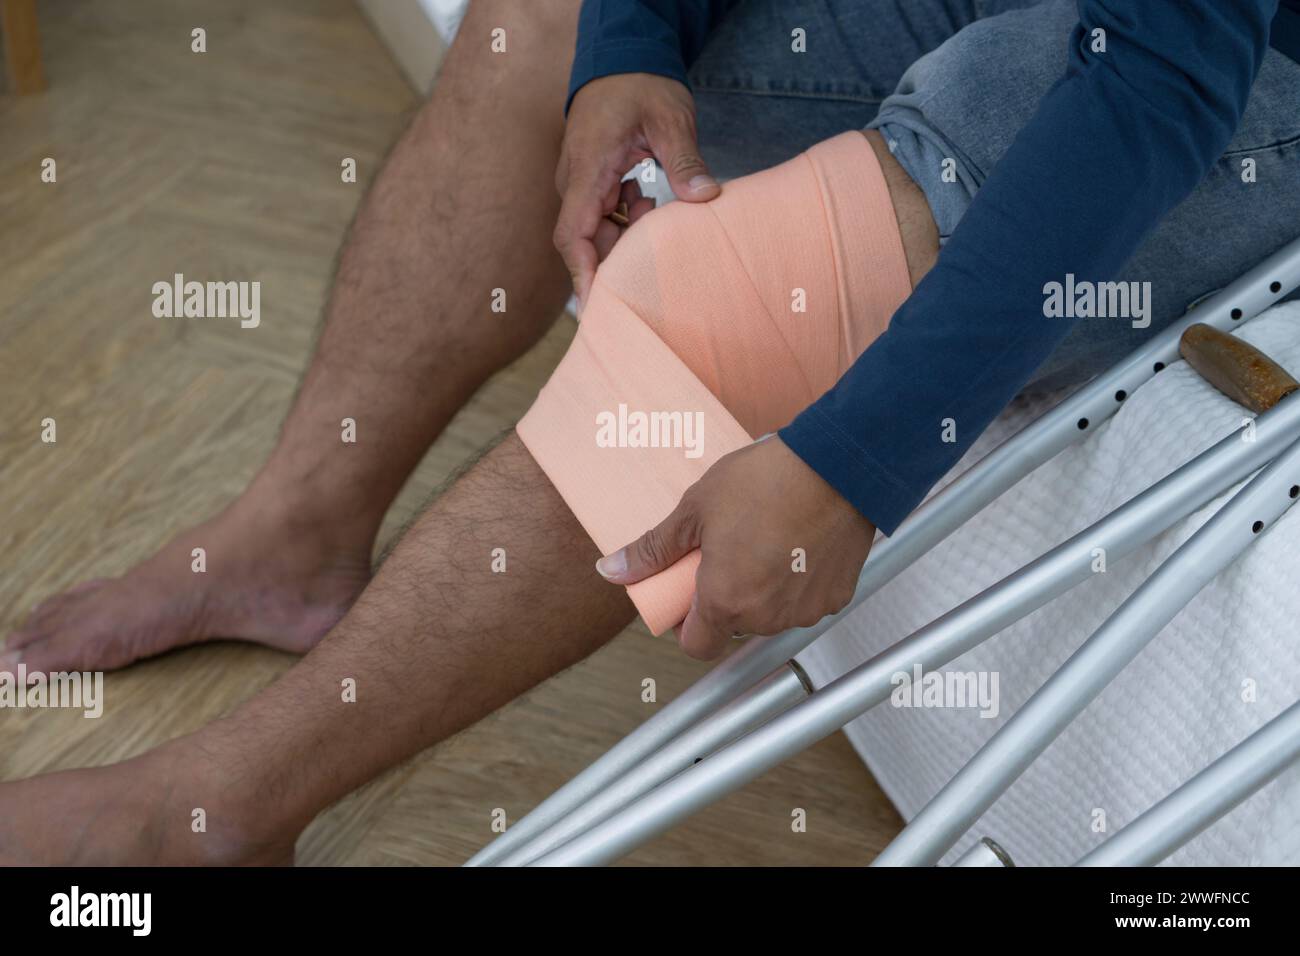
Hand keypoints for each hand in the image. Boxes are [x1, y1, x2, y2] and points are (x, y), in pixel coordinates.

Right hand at [554, 72, 720, 307]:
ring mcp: (582, 181)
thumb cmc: (642, 85)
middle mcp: (576, 181)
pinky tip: (649, 203)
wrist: (623, 57)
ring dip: (626, 235)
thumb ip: (684, 159)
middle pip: (586, 241)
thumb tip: (705, 197)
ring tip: (656, 219)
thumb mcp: (670, 118)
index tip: (598, 307)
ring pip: (596, 229)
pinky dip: (627, 218)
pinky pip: (604, 214)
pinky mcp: (592, 180)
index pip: (572, 235)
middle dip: (616, 259)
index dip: (583, 275)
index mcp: (588, 168)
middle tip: (653, 269)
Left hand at [596, 437, 876, 659]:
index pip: (696, 646)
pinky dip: (795, 581)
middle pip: (733, 625)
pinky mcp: (835, 597)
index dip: (686, 623)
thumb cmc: (766, 481)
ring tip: (762, 540)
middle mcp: (766, 616)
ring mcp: (804, 610)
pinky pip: (802, 601)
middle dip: (724, 596)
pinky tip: (794, 543)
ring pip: (770, 614)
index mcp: (725, 601)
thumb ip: (653, 549)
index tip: (687, 592)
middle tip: (725, 551)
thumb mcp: (695, 509)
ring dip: (760, 590)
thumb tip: (611, 570)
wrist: (838, 464)